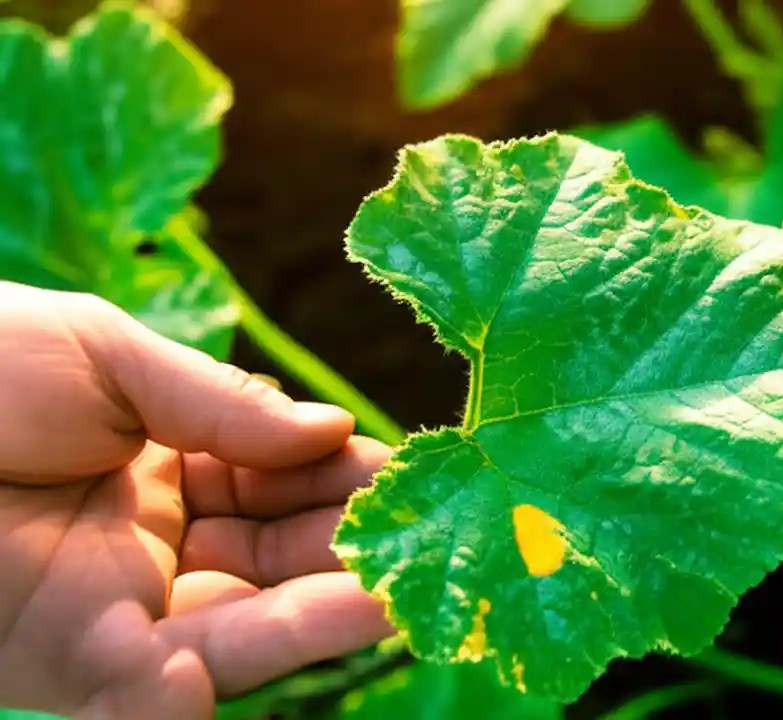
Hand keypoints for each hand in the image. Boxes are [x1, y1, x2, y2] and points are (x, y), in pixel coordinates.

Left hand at [0, 282, 392, 718]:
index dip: (340, 471)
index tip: (405, 464)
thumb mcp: (106, 355)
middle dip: (351, 541)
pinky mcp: (84, 667)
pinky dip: (236, 672)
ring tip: (400, 590)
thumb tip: (334, 432)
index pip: (279, 475)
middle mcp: (157, 538)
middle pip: (280, 552)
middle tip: (428, 531)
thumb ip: (223, 404)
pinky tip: (322, 628)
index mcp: (164, 457)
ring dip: (326, 607)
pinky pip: (172, 684)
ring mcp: (125, 606)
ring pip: (252, 620)